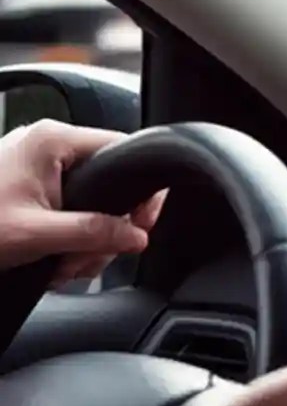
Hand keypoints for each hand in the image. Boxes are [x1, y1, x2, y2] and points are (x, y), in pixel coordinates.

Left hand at [0, 119, 164, 286]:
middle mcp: (46, 144)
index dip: (140, 193)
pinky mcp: (27, 184)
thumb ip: (93, 234)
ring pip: (89, 202)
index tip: (141, 227)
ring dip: (82, 241)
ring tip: (59, 264)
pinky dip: (65, 236)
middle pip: (108, 185)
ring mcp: (36, 164)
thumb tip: (136, 237)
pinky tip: (50, 258)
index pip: (124, 151)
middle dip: (102, 231)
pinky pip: (67, 207)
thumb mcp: (37, 235)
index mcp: (52, 140)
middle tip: (85, 259)